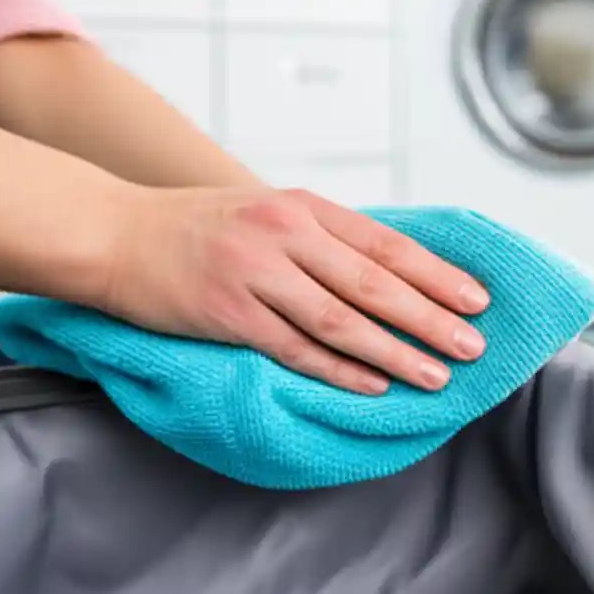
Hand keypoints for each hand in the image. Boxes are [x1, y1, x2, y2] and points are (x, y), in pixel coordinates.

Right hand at [100, 186, 489, 393]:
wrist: (115, 233)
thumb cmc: (202, 228)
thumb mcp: (270, 213)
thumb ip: (325, 239)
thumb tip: (394, 274)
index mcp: (304, 208)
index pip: (386, 244)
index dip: (437, 274)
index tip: (478, 300)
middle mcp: (285, 234)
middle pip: (374, 283)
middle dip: (430, 318)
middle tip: (473, 346)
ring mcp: (254, 273)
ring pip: (341, 320)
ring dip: (394, 351)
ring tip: (435, 375)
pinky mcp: (227, 313)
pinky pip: (295, 348)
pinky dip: (339, 370)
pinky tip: (374, 386)